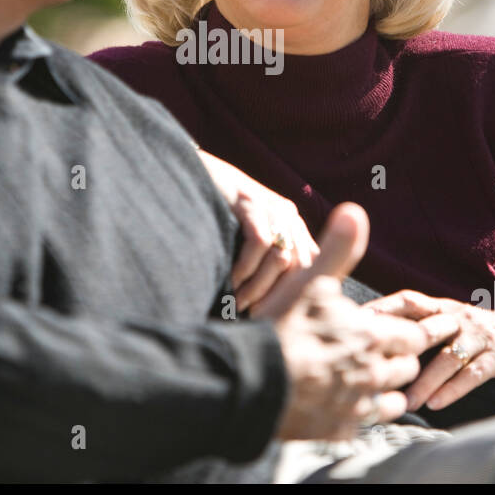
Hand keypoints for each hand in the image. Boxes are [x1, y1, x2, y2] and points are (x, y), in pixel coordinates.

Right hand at [196, 150, 318, 314]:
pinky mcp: (249, 200)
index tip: (271, 319)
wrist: (184, 176)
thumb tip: (267, 308)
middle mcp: (288, 216)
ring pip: (282, 256)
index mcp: (293, 228)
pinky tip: (230, 281)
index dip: (294, 297)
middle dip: (278, 297)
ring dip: (259, 287)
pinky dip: (246, 267)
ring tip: (237, 303)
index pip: (310, 268)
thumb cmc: (212, 220)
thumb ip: (263, 265)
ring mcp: (270, 206)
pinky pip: (260, 240)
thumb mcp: (244, 243)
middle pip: (301, 266)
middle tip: (255, 318)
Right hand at [257, 204, 437, 440]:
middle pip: (407, 368)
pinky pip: (365, 424)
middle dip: (404, 360)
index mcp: (373, 336)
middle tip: (400, 354)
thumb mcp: (310, 281)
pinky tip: (355, 409)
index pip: (414, 335)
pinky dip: (365, 415)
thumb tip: (354, 211)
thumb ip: (338, 250)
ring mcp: (357, 406)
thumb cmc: (282, 328)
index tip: (433, 327)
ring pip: (393, 401)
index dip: (420, 329)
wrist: (253, 383)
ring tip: (380, 382)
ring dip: (389, 390)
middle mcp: (373, 373)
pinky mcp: (339, 430)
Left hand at [365, 289, 494, 410]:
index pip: (408, 301)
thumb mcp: (454, 321)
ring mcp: (480, 336)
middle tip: (372, 365)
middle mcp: (459, 317)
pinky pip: (473, 373)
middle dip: (397, 346)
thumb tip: (378, 339)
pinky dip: (453, 390)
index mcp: (443, 307)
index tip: (354, 322)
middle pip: (424, 327)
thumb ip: (423, 327)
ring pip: (447, 357)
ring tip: (405, 402)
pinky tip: (435, 404)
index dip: (382, 309)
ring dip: (424, 382)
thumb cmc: (485, 334)